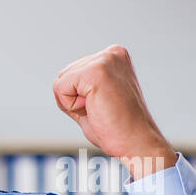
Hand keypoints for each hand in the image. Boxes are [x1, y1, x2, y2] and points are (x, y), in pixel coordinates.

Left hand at [53, 45, 174, 180]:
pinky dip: (71, 106)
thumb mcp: (95, 98)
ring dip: (73, 103)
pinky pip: (60, 88)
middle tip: (100, 110)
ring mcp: (105, 60)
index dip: (77, 98)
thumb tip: (59, 83)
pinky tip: (95, 109)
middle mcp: (111, 53)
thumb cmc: (117, 126)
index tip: (102, 106)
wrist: (136, 141)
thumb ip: (81, 86)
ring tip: (99, 109)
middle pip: (63, 76)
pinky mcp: (97, 71)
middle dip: (73, 100)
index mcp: (113, 57)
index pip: (71, 74)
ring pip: (60, 82)